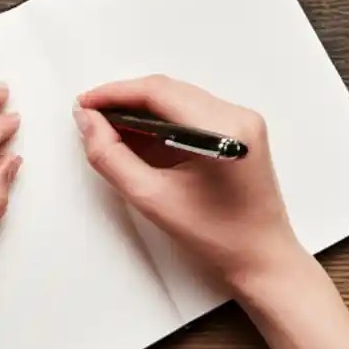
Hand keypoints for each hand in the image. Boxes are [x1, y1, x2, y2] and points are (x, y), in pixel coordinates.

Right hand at [75, 75, 303, 290]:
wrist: (261, 258)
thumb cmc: (219, 238)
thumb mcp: (152, 198)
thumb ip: (111, 157)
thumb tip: (89, 122)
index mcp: (223, 130)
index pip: (158, 92)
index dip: (115, 94)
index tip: (86, 104)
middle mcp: (238, 117)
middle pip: (168, 91)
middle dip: (126, 101)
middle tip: (92, 118)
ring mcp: (243, 121)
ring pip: (179, 98)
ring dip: (143, 110)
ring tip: (111, 130)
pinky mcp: (241, 130)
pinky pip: (193, 111)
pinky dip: (162, 120)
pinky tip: (140, 138)